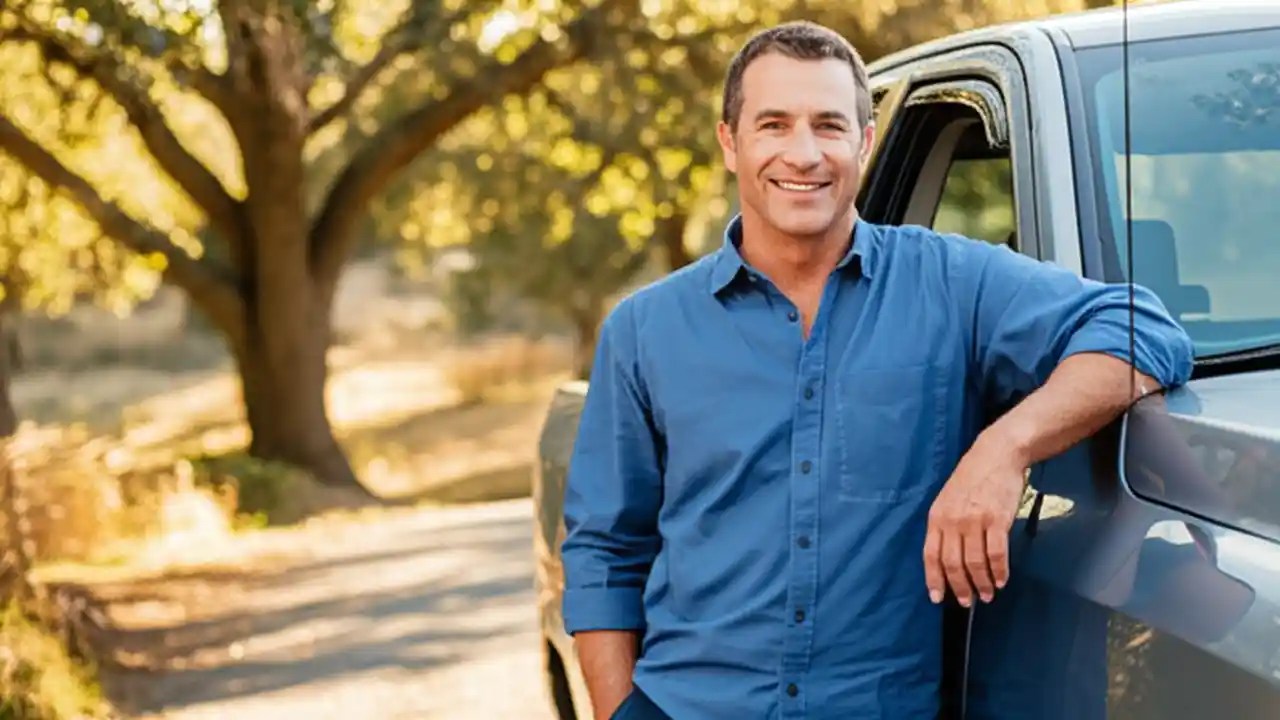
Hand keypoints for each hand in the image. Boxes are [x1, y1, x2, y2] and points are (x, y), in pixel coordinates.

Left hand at [923, 432, 1027, 606]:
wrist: (996, 455)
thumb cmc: (972, 478)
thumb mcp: (948, 499)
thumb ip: (946, 525)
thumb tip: (948, 557)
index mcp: (936, 517)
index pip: (930, 555)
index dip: (934, 579)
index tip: (937, 598)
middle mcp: (952, 521)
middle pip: (952, 564)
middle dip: (960, 587)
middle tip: (967, 602)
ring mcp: (974, 521)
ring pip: (975, 563)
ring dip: (982, 583)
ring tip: (987, 595)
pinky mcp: (996, 520)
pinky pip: (996, 554)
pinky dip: (999, 571)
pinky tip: (1002, 580)